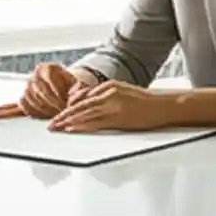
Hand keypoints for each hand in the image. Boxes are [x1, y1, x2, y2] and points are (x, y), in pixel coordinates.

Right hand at [0, 63, 94, 120]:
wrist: (71, 89)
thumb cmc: (76, 88)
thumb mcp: (82, 87)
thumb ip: (79, 93)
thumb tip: (75, 100)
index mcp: (46, 69)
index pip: (46, 84)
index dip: (58, 96)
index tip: (67, 102)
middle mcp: (33, 77)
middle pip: (37, 95)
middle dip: (51, 106)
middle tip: (61, 109)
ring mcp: (26, 90)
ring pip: (27, 104)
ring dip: (40, 110)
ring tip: (52, 111)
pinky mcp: (23, 103)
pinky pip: (7, 108)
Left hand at [48, 80, 177, 132]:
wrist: (164, 105)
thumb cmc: (145, 101)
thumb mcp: (122, 92)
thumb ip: (104, 96)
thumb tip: (87, 103)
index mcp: (108, 87)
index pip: (83, 98)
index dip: (68, 108)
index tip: (58, 116)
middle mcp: (108, 93)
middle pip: (80, 105)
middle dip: (63, 116)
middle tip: (51, 125)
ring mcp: (113, 104)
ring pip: (85, 113)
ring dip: (68, 121)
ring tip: (57, 128)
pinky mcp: (119, 116)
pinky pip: (97, 122)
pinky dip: (83, 125)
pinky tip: (73, 128)